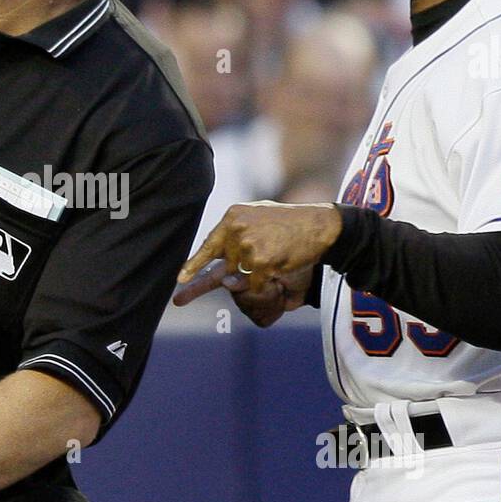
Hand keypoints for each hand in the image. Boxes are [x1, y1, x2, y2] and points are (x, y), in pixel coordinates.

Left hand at [176, 202, 342, 295]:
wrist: (320, 224)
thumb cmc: (290, 223)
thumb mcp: (258, 219)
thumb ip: (237, 240)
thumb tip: (225, 277)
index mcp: (233, 217)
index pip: (209, 245)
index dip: (194, 264)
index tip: (180, 280)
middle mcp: (236, 230)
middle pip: (227, 266)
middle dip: (239, 270)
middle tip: (264, 256)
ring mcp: (247, 246)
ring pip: (242, 277)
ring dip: (258, 274)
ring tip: (278, 253)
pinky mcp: (260, 261)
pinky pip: (256, 284)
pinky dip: (268, 281)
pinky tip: (281, 264)